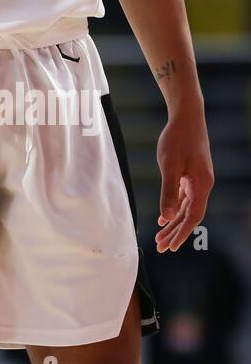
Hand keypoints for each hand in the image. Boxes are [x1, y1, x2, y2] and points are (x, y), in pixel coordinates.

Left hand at [154, 110, 213, 251]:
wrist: (186, 116)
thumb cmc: (177, 139)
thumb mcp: (170, 165)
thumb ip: (169, 191)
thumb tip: (166, 217)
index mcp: (201, 185)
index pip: (193, 217)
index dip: (181, 233)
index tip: (170, 247)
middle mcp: (203, 185)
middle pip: (190, 215)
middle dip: (176, 232)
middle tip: (161, 247)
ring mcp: (197, 180)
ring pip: (186, 207)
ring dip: (173, 222)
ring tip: (160, 237)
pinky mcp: (191, 174)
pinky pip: (183, 197)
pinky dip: (174, 208)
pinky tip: (165, 217)